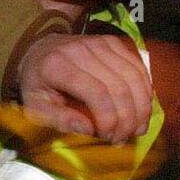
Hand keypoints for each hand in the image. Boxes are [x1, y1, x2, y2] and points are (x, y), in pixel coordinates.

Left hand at [17, 33, 151, 142]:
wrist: (38, 50)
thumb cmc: (38, 82)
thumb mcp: (35, 105)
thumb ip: (57, 119)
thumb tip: (87, 129)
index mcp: (57, 66)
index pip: (96, 92)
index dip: (108, 118)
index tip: (108, 137)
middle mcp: (80, 50)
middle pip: (118, 87)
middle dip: (127, 118)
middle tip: (123, 138)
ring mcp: (98, 43)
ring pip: (133, 77)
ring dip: (141, 107)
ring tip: (136, 129)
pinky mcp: (112, 41)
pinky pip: (138, 67)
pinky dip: (144, 91)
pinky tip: (141, 109)